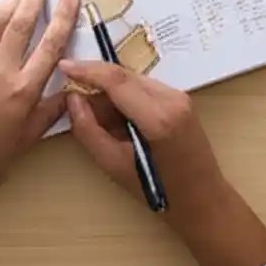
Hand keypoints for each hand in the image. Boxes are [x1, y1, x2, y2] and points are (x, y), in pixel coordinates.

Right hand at [61, 61, 265, 265]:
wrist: (203, 199)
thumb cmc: (159, 191)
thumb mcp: (114, 165)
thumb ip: (88, 130)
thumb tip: (72, 100)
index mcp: (158, 118)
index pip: (116, 80)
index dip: (86, 70)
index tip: (63, 66)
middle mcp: (172, 99)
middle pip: (124, 76)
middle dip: (96, 83)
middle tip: (75, 103)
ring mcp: (180, 97)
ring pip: (133, 81)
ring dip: (111, 94)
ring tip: (100, 122)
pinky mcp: (181, 99)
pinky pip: (144, 89)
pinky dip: (126, 99)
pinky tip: (120, 123)